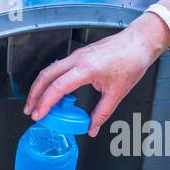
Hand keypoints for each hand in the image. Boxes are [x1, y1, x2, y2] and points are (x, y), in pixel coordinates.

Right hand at [23, 14, 169, 136]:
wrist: (139, 41)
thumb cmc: (132, 60)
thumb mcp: (118, 92)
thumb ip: (102, 113)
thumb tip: (92, 128)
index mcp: (87, 69)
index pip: (58, 87)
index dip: (45, 103)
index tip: (38, 115)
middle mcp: (77, 59)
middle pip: (45, 76)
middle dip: (34, 95)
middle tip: (30, 110)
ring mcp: (76, 55)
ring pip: (49, 70)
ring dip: (39, 87)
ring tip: (37, 103)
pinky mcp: (79, 55)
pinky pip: (57, 67)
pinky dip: (49, 80)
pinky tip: (52, 92)